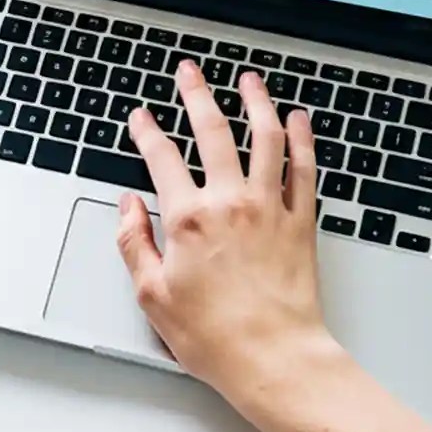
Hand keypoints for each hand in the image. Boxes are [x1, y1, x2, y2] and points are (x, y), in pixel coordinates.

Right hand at [117, 62, 338, 398]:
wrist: (274, 358)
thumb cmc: (215, 336)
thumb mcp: (151, 295)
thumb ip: (133, 243)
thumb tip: (127, 209)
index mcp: (188, 219)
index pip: (161, 159)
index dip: (147, 132)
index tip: (141, 118)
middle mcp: (230, 203)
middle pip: (212, 131)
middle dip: (197, 94)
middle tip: (189, 73)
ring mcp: (269, 208)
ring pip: (265, 137)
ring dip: (256, 102)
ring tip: (249, 80)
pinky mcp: (300, 222)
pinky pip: (303, 168)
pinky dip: (301, 139)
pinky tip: (298, 120)